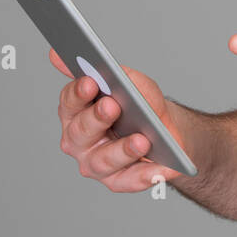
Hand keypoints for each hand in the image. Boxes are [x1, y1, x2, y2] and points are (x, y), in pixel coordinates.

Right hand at [49, 47, 185, 191]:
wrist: (167, 130)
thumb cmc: (141, 105)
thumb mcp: (132, 83)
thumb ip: (106, 71)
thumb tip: (68, 55)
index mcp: (76, 112)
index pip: (70, 102)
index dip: (78, 93)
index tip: (90, 82)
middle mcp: (78, 140)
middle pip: (80, 132)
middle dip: (97, 118)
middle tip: (113, 106)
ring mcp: (95, 162)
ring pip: (102, 160)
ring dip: (122, 150)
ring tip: (142, 141)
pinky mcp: (117, 180)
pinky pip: (128, 180)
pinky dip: (145, 176)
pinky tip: (160, 169)